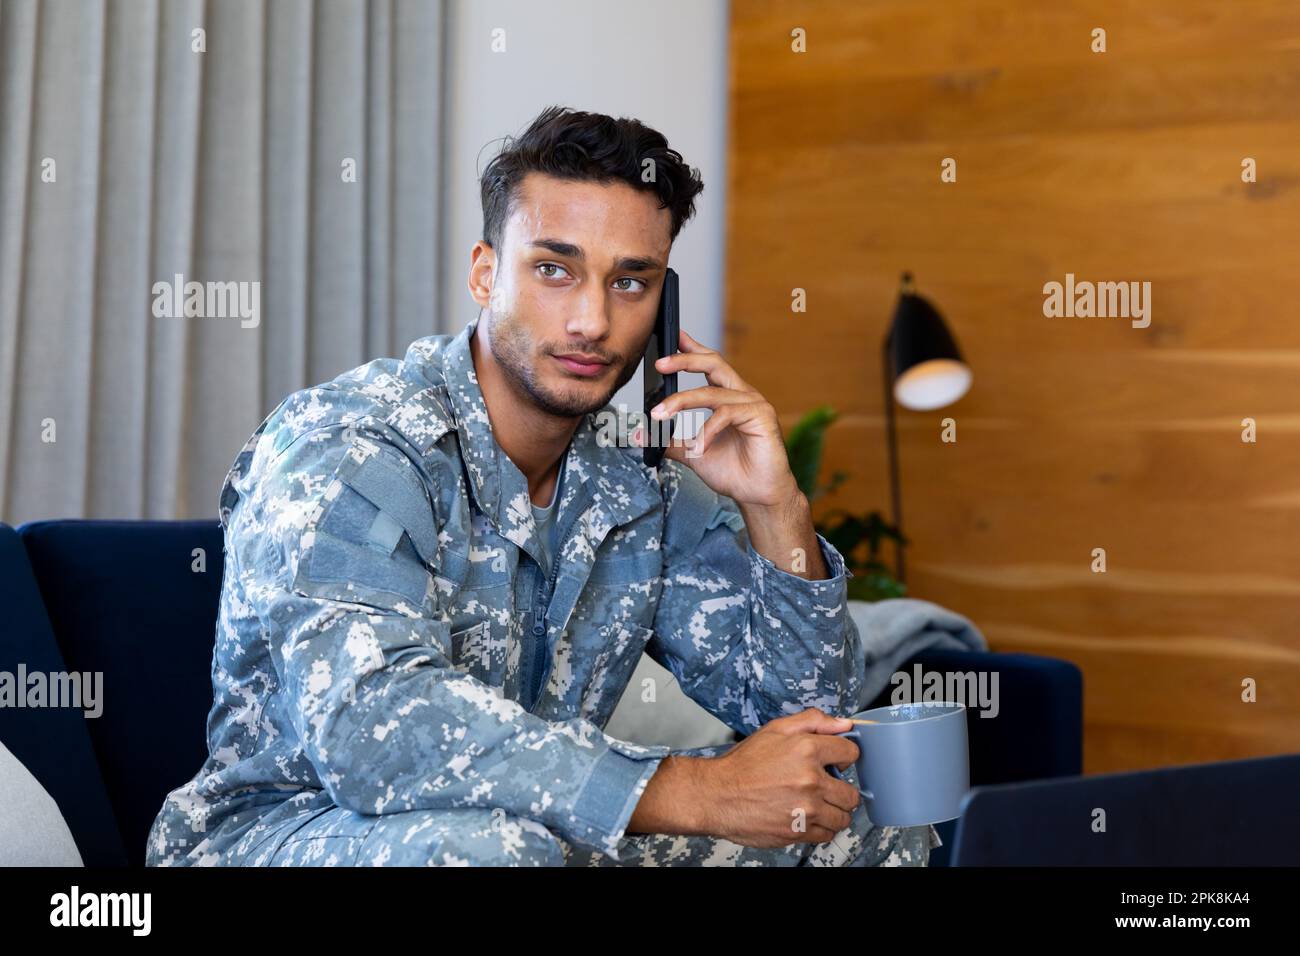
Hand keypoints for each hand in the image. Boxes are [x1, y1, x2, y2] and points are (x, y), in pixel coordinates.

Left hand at [640, 328, 799, 508]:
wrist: (758, 495)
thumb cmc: (733, 472)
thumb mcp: (693, 452)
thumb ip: (670, 441)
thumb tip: (641, 434)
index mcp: (728, 396)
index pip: (710, 364)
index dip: (692, 348)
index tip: (673, 336)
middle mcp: (743, 394)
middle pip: (714, 363)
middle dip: (685, 360)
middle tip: (660, 364)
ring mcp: (754, 403)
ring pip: (712, 392)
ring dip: (682, 401)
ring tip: (659, 416)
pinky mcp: (762, 416)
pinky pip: (726, 414)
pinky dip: (707, 429)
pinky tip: (698, 445)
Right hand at [691, 708, 861, 847]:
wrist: (716, 795)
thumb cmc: (742, 764)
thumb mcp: (775, 729)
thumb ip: (813, 721)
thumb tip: (844, 723)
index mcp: (807, 750)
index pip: (851, 753)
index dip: (844, 756)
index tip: (836, 762)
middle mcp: (810, 780)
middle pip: (852, 793)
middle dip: (841, 789)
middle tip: (825, 786)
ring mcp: (806, 809)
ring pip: (842, 818)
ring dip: (833, 812)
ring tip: (816, 804)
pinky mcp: (798, 832)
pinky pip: (827, 835)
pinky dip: (820, 828)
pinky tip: (806, 817)